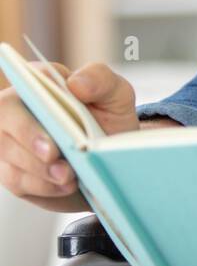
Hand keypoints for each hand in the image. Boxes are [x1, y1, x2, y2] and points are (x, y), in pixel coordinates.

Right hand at [0, 61, 139, 211]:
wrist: (111, 158)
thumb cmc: (108, 119)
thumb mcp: (115, 95)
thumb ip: (100, 79)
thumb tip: (76, 83)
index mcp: (39, 82)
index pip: (22, 83)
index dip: (31, 102)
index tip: (51, 128)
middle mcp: (17, 108)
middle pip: (4, 120)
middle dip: (29, 140)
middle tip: (55, 157)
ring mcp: (10, 141)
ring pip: (7, 154)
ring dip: (39, 169)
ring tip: (69, 176)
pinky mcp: (13, 170)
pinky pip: (16, 180)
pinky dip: (43, 186)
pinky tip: (66, 186)